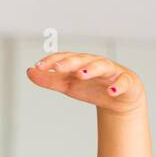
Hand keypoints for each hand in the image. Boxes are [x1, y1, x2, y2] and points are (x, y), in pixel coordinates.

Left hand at [26, 53, 143, 113]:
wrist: (119, 99)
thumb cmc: (91, 87)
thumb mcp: (67, 85)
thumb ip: (49, 79)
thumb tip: (29, 71)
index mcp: (80, 63)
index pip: (65, 57)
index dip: (52, 60)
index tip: (38, 66)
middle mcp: (95, 64)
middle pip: (83, 59)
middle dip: (70, 62)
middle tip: (58, 67)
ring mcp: (111, 72)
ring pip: (103, 66)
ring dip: (92, 69)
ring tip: (82, 74)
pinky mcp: (126, 82)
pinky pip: (123, 83)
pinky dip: (118, 86)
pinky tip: (112, 91)